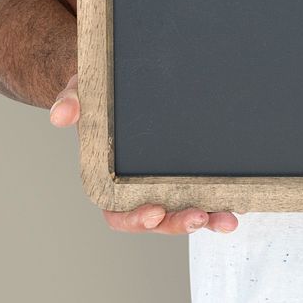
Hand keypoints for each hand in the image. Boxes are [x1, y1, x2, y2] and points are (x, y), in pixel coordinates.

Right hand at [49, 73, 241, 234]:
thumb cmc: (95, 94)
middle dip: (179, 222)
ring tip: (228, 218)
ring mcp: (163, 179)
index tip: (154, 213)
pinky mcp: (184, 167)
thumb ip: (71, 102)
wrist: (117, 79)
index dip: (136, 218)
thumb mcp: (80, 92)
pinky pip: (201, 188)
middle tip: (201, 216)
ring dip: (207, 216)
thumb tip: (61, 115)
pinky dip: (219, 196)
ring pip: (184, 208)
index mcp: (108, 179)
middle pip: (158, 218)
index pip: (118, 211)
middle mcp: (138, 186)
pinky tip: (240, 197)